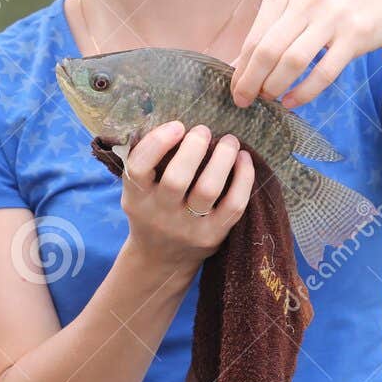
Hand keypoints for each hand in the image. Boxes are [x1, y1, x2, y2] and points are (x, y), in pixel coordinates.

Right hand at [119, 120, 254, 271]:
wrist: (161, 259)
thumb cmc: (151, 211)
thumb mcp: (137, 191)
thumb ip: (147, 163)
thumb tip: (174, 123)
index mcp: (136, 197)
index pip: (139, 168)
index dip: (157, 143)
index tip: (177, 125)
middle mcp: (160, 214)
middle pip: (177, 179)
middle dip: (194, 148)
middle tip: (204, 130)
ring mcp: (188, 227)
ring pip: (208, 189)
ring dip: (223, 158)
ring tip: (230, 141)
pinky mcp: (213, 235)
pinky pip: (233, 205)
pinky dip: (243, 178)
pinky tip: (244, 160)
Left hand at [227, 0, 381, 109]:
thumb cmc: (332, 6)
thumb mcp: (299, 4)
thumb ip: (270, 30)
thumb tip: (235, 66)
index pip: (254, 37)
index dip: (241, 68)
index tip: (235, 90)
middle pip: (268, 50)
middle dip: (251, 81)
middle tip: (244, 101)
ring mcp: (332, 16)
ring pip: (292, 62)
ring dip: (275, 86)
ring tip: (268, 99)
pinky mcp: (354, 35)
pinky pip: (323, 72)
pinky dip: (303, 92)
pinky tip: (291, 102)